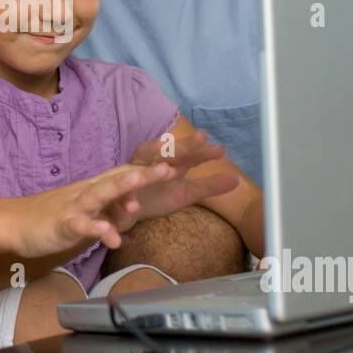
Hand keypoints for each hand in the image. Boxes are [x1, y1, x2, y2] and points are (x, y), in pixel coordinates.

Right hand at [6, 162, 178, 257]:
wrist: (13, 221)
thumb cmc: (52, 216)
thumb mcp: (87, 211)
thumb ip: (110, 208)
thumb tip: (131, 205)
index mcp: (95, 188)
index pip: (125, 174)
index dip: (150, 167)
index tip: (176, 160)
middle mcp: (87, 192)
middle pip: (118, 179)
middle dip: (144, 174)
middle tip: (171, 167)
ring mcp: (74, 207)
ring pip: (100, 195)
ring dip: (120, 188)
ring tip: (140, 184)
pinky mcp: (62, 225)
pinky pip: (81, 227)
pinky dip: (96, 230)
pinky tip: (112, 237)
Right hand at [123, 128, 237, 221]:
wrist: (124, 212)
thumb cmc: (156, 197)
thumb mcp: (185, 192)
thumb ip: (208, 186)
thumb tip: (237, 179)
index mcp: (165, 164)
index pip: (185, 155)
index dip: (200, 151)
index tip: (220, 150)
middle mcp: (147, 167)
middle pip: (162, 153)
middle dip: (177, 147)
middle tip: (198, 139)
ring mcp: (130, 182)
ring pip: (137, 171)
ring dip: (149, 170)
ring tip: (166, 171)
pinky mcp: (116, 201)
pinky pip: (118, 202)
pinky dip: (124, 204)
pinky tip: (133, 207)